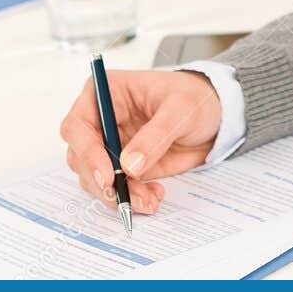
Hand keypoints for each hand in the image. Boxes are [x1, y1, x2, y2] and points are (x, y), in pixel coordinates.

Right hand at [60, 69, 222, 215]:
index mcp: (106, 92)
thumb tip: (128, 165)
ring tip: (150, 199)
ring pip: (94, 179)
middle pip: (80, 158)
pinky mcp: (121, 167)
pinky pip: (114, 190)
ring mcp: (108, 145)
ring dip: (119, 195)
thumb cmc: (195, 98)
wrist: (215, 116)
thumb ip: (156, 135)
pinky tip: (153, 197)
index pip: (78, 124)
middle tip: (129, 198)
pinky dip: (129, 199)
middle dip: (103, 183)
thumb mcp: (182, 108)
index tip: (108, 177)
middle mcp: (100, 119)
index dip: (87, 152)